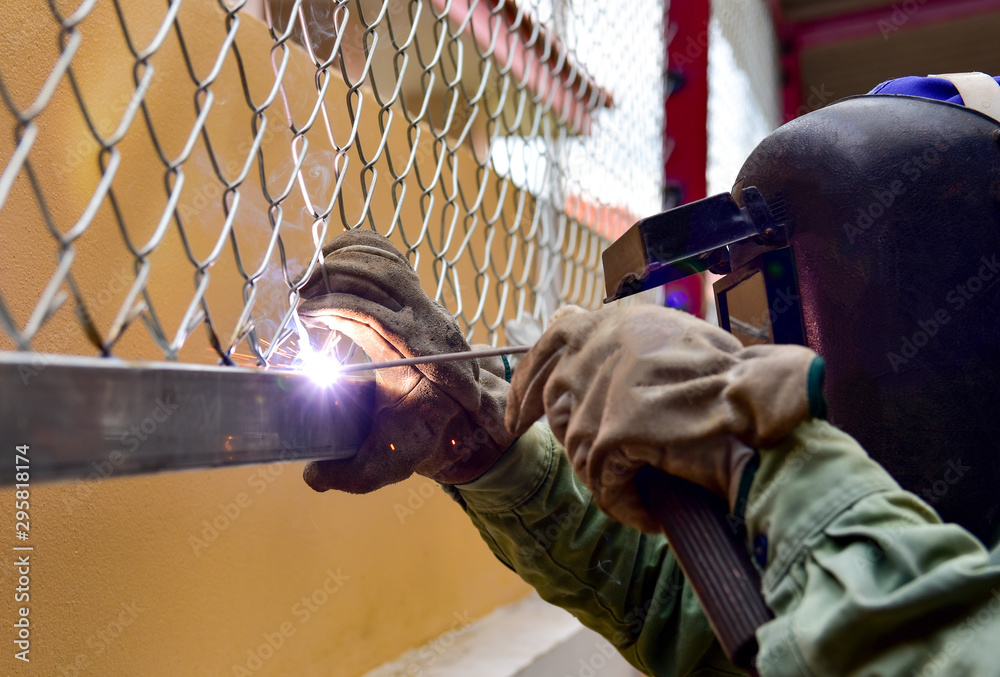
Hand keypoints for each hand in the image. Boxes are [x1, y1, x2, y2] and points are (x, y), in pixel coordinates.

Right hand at [296, 229, 513, 492]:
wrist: (465, 419)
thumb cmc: (421, 437)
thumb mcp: (390, 462)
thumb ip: (352, 474)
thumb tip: (312, 477)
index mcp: (417, 356)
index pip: (376, 312)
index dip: (336, 304)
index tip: (303, 311)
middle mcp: (426, 321)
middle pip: (379, 275)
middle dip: (333, 274)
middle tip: (298, 292)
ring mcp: (424, 304)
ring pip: (384, 260)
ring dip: (341, 260)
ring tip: (307, 280)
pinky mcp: (416, 295)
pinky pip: (387, 257)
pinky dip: (355, 249)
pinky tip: (327, 263)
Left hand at [505, 305, 821, 532]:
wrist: (758, 401)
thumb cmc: (729, 376)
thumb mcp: (668, 337)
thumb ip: (622, 345)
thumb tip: (586, 357)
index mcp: (607, 323)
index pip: (550, 343)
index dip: (528, 379)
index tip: (520, 412)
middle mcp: (593, 350)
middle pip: (555, 403)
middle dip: (570, 435)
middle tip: (599, 458)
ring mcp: (596, 392)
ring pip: (579, 451)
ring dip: (607, 474)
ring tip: (642, 485)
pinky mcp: (608, 434)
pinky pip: (603, 484)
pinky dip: (626, 503)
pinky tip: (649, 512)